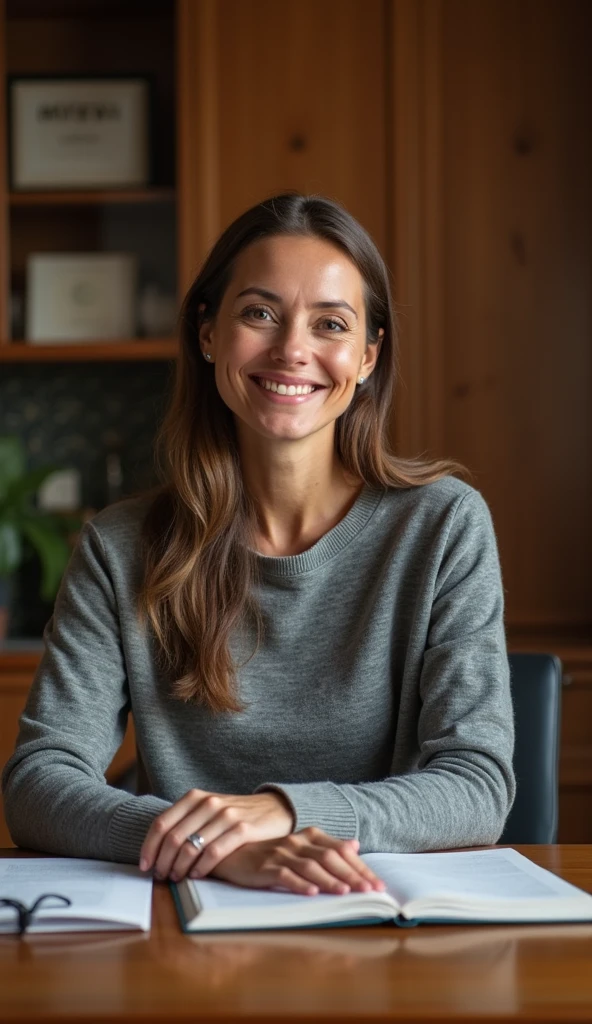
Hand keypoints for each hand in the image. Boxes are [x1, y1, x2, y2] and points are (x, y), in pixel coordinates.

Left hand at [139, 789, 293, 881]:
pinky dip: (201, 868)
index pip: (162, 823)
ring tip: (176, 878)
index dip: (149, 847)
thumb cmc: (235, 814)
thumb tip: (157, 848)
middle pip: (173, 838)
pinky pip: (213, 853)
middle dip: (162, 861)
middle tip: (160, 876)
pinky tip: (197, 876)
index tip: (145, 865)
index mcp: (195, 798)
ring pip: (191, 847)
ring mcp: (225, 815)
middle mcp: (208, 803)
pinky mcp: (242, 829)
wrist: (274, 809)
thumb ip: (186, 822)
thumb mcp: (209, 810)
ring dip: (179, 867)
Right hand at [209, 827, 386, 896]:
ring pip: (311, 866)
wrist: (232, 853)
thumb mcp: (300, 849)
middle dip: (352, 875)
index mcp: (309, 836)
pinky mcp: (264, 867)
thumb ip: (326, 847)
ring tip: (346, 893)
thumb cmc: (270, 855)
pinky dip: (300, 884)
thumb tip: (354, 844)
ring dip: (330, 880)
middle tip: (371, 892)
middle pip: (330, 858)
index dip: (361, 867)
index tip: (378, 885)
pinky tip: (312, 893)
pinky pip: (284, 875)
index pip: (341, 851)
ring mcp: (281, 853)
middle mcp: (297, 842)